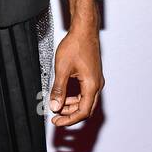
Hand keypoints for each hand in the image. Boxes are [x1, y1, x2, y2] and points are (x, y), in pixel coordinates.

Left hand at [48, 0, 103, 125]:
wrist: (84, 30)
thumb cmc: (76, 45)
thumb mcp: (62, 69)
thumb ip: (58, 90)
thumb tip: (55, 106)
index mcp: (91, 85)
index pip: (82, 111)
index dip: (68, 120)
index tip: (56, 122)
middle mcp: (96, 85)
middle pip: (85, 109)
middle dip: (70, 115)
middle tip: (55, 118)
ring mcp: (95, 80)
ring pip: (85, 101)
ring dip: (71, 106)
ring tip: (57, 106)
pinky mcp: (92, 75)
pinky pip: (84, 92)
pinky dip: (74, 97)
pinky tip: (63, 95)